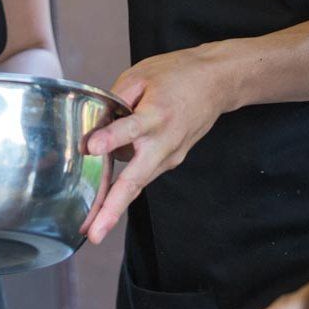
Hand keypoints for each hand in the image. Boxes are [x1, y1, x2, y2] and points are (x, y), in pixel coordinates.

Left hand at [80, 46, 235, 243]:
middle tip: (94, 233)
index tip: (91, 147)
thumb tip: (93, 124)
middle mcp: (164, 142)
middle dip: (112, 209)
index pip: (131, 128)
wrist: (218, 83)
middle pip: (135, 179)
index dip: (111, 138)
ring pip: (138, 184)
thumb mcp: (142, 74)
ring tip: (93, 228)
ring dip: (115, 207)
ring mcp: (170, 156)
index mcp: (156, 114)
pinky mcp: (172, 161)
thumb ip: (115, 99)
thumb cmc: (179, 74)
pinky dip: (126, 188)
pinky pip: (144, 174)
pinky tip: (106, 201)